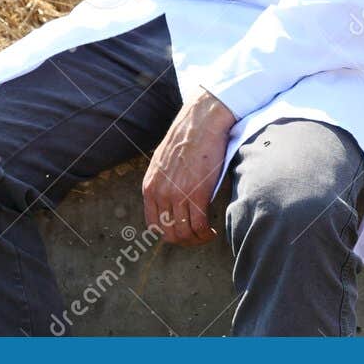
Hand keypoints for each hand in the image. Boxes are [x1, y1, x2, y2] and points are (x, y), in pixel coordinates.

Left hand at [142, 91, 236, 246]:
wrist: (201, 122)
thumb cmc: (187, 139)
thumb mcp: (163, 163)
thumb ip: (162, 183)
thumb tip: (169, 202)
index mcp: (150, 187)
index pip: (153, 225)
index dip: (169, 235)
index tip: (183, 232)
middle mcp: (160, 193)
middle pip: (169, 233)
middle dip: (185, 241)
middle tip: (198, 237)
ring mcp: (178, 194)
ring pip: (185, 233)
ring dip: (197, 239)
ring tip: (207, 234)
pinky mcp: (197, 193)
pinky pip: (199, 225)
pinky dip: (206, 233)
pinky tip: (213, 229)